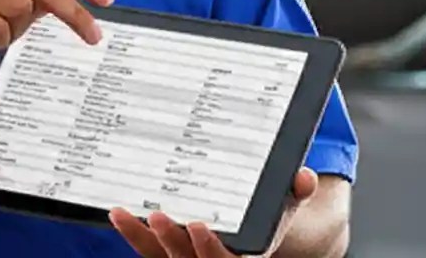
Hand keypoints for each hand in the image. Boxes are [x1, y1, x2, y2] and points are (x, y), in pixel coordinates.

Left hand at [110, 168, 318, 257]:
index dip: (210, 249)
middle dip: (173, 241)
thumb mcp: (286, 209)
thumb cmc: (267, 220)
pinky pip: (150, 253)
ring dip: (143, 239)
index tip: (199, 226)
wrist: (253, 239)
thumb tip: (305, 177)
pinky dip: (135, 236)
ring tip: (126, 213)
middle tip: (159, 215)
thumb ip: (295, 194)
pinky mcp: (170, 256)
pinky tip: (119, 214)